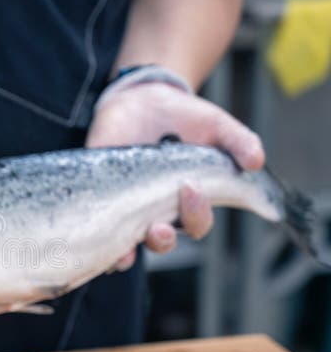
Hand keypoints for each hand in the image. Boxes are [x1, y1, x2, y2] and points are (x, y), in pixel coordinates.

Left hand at [86, 82, 264, 270]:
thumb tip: (256, 162)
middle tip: (159, 226)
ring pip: (128, 243)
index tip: (190, 187)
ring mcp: (126, 206)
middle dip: (162, 239)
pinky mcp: (99, 196)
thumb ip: (238, 142)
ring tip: (125, 248)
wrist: (141, 99)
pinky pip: (96, 227)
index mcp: (187, 202)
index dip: (196, 214)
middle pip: (162, 241)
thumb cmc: (184, 118)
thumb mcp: (215, 125)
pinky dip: (96, 238)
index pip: (196, 223)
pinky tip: (95, 237)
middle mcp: (156, 211)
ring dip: (127, 252)